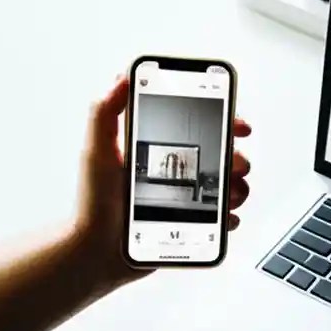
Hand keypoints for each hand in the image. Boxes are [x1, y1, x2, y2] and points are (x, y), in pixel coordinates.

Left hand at [72, 76, 252, 289]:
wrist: (98, 252)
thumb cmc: (93, 205)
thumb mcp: (97, 151)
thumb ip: (105, 112)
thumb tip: (121, 78)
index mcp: (158, 146)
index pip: (198, 123)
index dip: (224, 118)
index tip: (237, 124)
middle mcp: (175, 170)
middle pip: (223, 153)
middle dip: (237, 157)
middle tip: (232, 165)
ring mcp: (186, 197)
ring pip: (230, 184)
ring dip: (237, 187)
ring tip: (227, 195)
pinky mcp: (192, 224)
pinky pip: (223, 218)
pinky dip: (229, 217)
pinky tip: (220, 218)